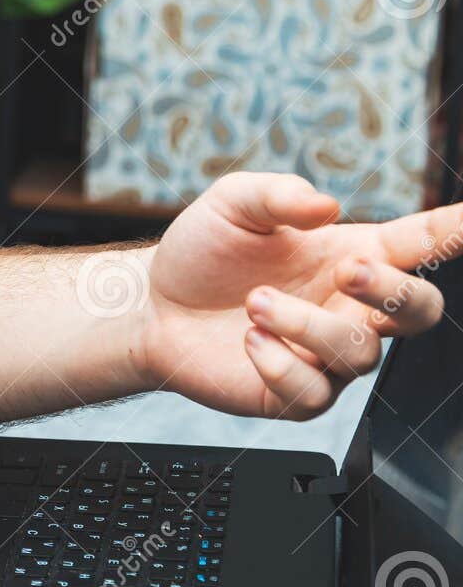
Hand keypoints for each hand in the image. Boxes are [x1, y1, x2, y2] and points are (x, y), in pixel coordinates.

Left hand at [133, 172, 460, 419]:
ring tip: (254, 301)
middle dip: (395, 291)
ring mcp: (326, 355)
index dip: (457, 231)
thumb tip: (326, 204)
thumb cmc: (202, 253)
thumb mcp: (233, 204)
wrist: (153, 305)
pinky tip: (249, 341)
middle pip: (419, 312)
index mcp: (350, 255)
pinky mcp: (296, 394)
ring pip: (359, 353)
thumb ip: (278, 193)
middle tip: (346, 270)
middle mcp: (349, 307)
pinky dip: (279, 363)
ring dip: (306, 324)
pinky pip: (314, 392)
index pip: (422, 243)